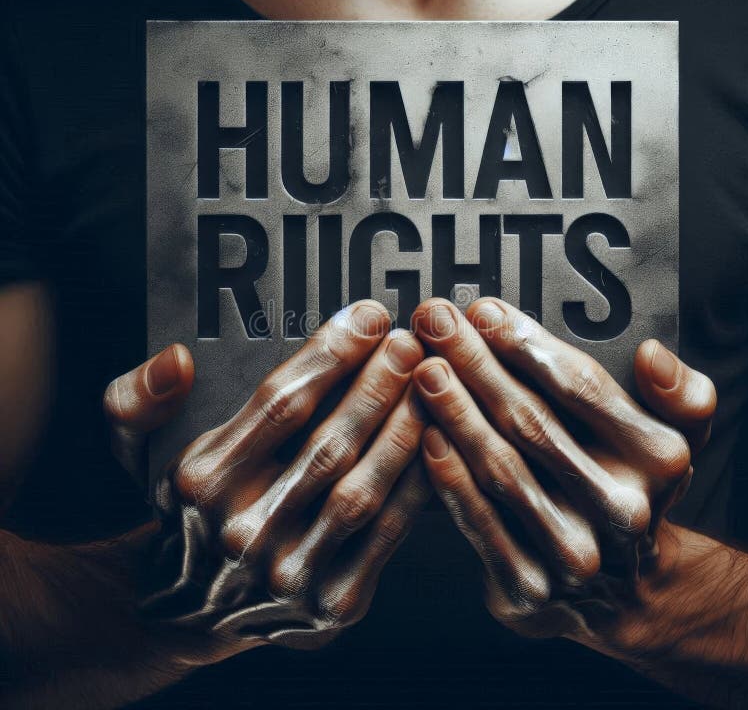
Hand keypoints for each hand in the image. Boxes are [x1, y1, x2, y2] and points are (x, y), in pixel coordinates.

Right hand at [104, 300, 429, 651]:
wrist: (194, 608)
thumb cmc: (183, 512)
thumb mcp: (133, 452)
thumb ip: (138, 400)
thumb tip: (177, 360)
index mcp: (203, 481)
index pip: (281, 403)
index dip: (332, 354)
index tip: (367, 317)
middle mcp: (245, 530)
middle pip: (331, 442)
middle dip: (379, 383)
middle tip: (411, 342)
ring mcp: (292, 572)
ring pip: (364, 486)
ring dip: (405, 427)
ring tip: (431, 382)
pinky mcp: (334, 601)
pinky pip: (388, 533)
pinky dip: (417, 483)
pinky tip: (435, 440)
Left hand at [410, 297, 715, 640]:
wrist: (623, 590)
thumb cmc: (631, 490)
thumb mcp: (678, 440)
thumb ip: (680, 393)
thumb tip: (653, 356)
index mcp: (656, 461)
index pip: (581, 386)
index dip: (525, 344)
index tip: (482, 311)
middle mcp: (619, 511)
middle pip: (532, 422)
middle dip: (476, 364)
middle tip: (435, 322)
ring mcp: (572, 555)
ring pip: (500, 469)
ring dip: (455, 412)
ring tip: (423, 367)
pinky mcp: (527, 588)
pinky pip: (478, 523)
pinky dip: (448, 476)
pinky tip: (425, 433)